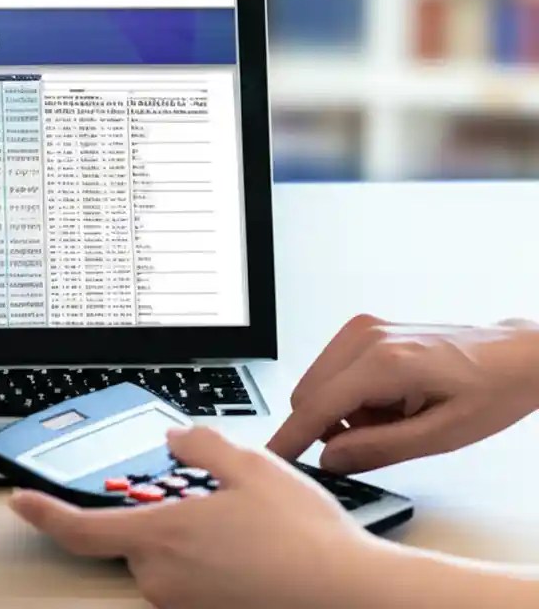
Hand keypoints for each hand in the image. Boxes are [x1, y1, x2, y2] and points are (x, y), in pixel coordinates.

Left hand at [9, 427, 388, 608]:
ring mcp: (183, 602)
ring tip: (245, 525)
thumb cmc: (305, 539)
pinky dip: (206, 559)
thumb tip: (176, 440)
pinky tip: (249, 548)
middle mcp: (162, 577)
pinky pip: (187, 579)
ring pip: (162, 557)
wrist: (347, 593)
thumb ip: (200, 446)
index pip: (79, 528)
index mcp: (162, 537)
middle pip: (132, 537)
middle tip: (212, 498)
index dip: (43, 513)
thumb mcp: (251, 467)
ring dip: (186, 536)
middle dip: (159, 512)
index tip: (19, 501)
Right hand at [267, 315, 538, 473]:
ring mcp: (362, 329)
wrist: (516, 357)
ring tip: (392, 418)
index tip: (272, 459)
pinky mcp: (362, 330)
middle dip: (330, 427)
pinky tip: (388, 402)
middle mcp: (366, 337)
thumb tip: (331, 458)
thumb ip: (379, 449)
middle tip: (375, 441)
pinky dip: (350, 397)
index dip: (291, 438)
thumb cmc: (491, 390)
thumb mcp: (442, 436)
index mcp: (386, 362)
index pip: (317, 407)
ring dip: (342, 413)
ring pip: (317, 387)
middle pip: (308, 396)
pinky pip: (332, 374)